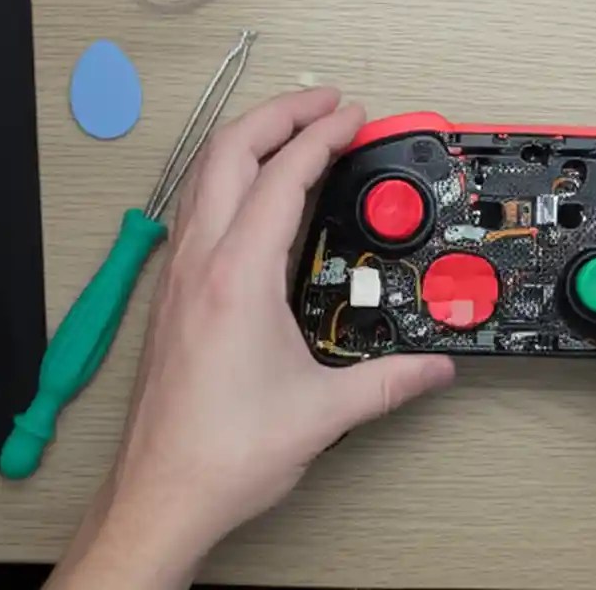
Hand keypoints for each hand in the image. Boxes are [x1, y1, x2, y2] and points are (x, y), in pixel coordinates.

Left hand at [46, 89, 455, 588]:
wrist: (160, 494)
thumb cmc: (221, 454)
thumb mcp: (325, 413)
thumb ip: (391, 382)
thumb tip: (435, 367)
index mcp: (236, 278)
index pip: (282, 178)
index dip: (322, 136)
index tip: (353, 116)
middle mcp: (199, 265)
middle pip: (228, 152)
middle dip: (278, 113)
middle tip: (324, 102)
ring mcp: (177, 277)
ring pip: (202, 175)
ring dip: (247, 139)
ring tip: (290, 129)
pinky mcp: (170, 296)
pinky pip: (195, 209)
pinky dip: (227, 177)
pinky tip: (251, 194)